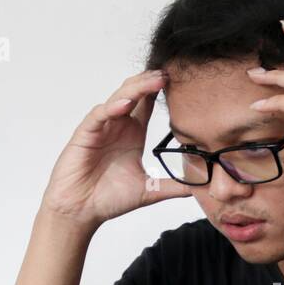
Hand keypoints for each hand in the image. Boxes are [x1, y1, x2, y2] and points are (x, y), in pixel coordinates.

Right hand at [41, 69, 190, 226]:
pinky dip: (112, 108)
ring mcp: (101, 127)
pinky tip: (126, 104)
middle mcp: (117, 125)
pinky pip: (100, 115)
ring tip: (156, 80)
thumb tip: (202, 188)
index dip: (160, 90)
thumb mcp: (150, 190)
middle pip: (135, 93)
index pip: (147, 104)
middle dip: (152, 81)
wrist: (81, 212)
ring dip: (137, 88)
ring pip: (119, 98)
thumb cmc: (108, 198)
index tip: (181, 80)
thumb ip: (175, 186)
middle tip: (171, 72)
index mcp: (132, 133)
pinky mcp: (86, 134)